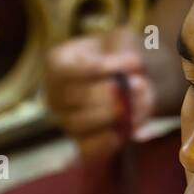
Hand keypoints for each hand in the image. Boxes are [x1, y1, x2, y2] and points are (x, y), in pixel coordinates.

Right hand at [45, 27, 156, 159]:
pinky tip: (126, 130)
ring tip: (138, 103)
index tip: (122, 64)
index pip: (63, 70)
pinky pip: (87, 150)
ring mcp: (66, 120)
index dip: (91, 69)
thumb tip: (131, 71)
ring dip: (112, 115)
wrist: (135, 76)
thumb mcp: (125, 43)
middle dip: (108, 93)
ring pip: (79, 124)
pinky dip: (107, 142)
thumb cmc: (122, 54)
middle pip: (73, 98)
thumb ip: (126, 54)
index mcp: (57, 63)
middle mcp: (55, 93)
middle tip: (138, 84)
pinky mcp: (82, 142)